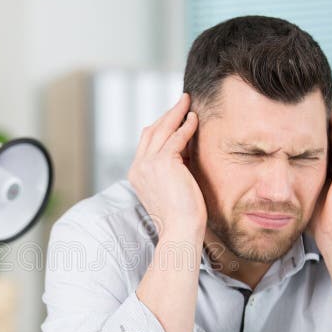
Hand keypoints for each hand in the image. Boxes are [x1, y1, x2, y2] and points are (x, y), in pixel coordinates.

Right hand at [127, 93, 203, 235]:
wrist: (180, 230)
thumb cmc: (180, 216)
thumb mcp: (169, 187)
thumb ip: (171, 168)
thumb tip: (184, 149)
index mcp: (136, 174)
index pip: (146, 142)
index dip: (160, 127)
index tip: (173, 117)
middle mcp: (138, 167)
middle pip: (151, 131)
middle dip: (167, 114)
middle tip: (181, 101)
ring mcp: (149, 164)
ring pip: (162, 129)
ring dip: (176, 113)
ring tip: (187, 102)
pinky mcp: (164, 162)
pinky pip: (176, 137)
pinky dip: (186, 126)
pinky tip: (194, 119)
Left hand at [309, 105, 331, 250]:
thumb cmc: (324, 227)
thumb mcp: (310, 200)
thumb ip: (302, 188)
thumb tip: (280, 185)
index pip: (330, 153)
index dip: (316, 140)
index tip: (301, 128)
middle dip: (321, 125)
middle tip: (305, 108)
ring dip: (327, 119)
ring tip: (313, 102)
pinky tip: (323, 109)